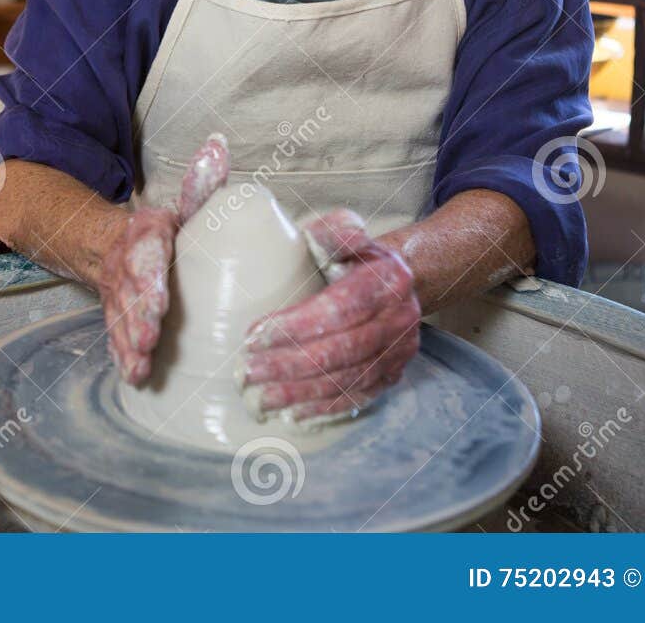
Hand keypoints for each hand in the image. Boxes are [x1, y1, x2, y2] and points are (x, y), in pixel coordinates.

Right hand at [99, 134, 228, 384]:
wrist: (111, 243)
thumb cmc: (164, 230)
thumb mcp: (181, 204)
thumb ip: (200, 183)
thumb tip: (219, 145)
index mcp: (147, 236)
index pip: (147, 257)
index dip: (151, 281)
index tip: (161, 303)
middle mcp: (127, 266)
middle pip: (131, 294)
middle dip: (138, 317)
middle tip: (150, 339)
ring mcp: (118, 294)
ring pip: (120, 319)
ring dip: (129, 343)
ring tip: (140, 366)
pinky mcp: (116, 316)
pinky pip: (115, 336)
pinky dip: (122, 356)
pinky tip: (132, 375)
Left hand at [241, 208, 420, 421]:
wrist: (399, 282)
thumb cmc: (354, 257)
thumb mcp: (344, 232)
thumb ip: (337, 229)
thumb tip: (335, 235)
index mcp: (386, 281)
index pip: (338, 310)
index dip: (295, 327)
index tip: (253, 338)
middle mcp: (399, 320)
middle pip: (340, 351)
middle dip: (289, 366)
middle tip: (245, 372)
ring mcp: (399, 353)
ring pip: (346, 380)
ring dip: (300, 393)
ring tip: (258, 398)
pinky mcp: (392, 376)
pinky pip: (356, 398)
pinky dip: (323, 409)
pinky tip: (291, 415)